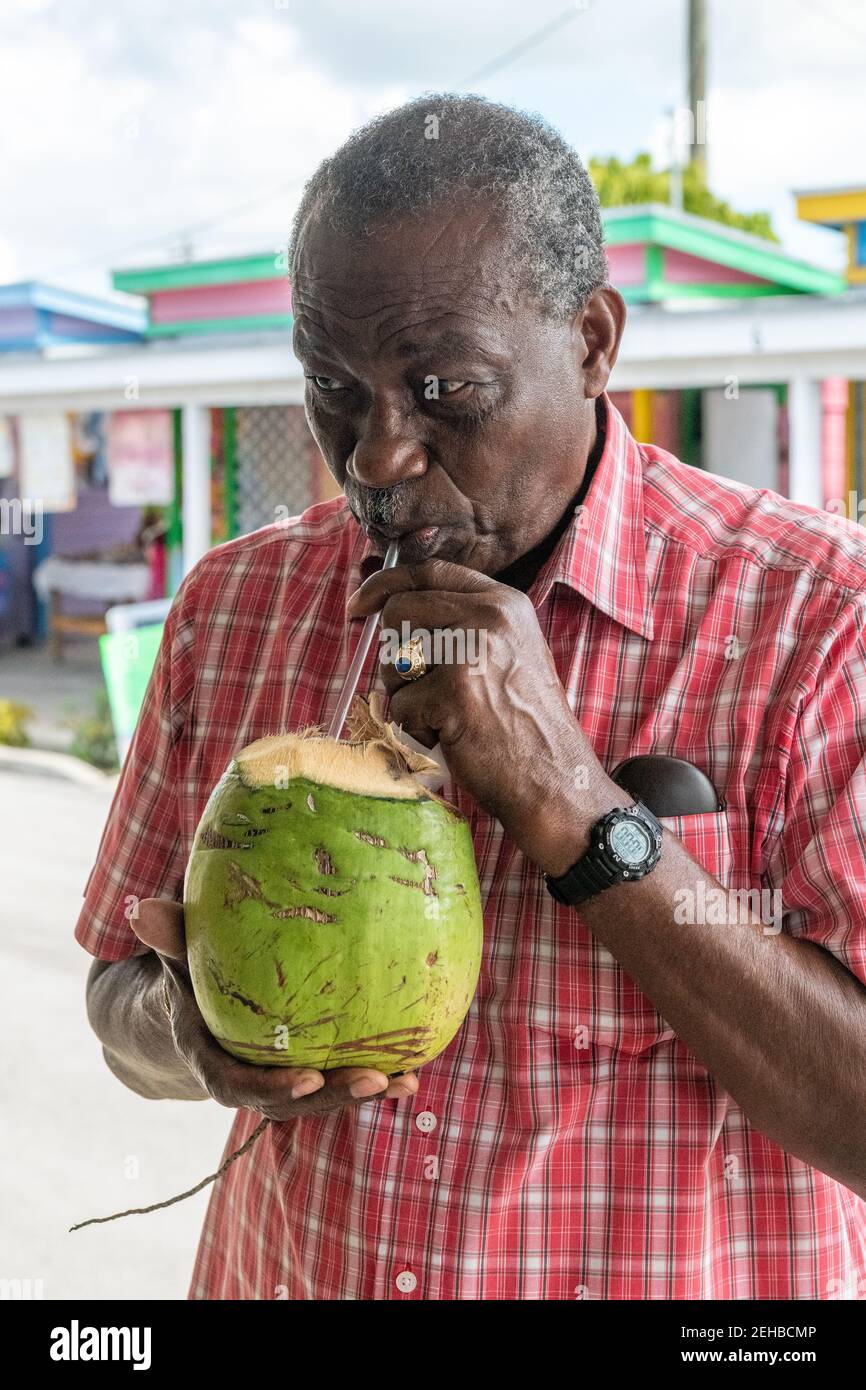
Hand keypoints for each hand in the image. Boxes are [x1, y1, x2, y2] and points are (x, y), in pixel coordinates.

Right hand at [131, 899, 419, 1119]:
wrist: (191, 1010)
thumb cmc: (187, 976)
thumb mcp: (176, 959)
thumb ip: (169, 938)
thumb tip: (140, 907)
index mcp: (212, 1060)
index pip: (239, 1086)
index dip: (273, 1088)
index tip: (307, 1079)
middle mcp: (248, 1080)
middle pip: (292, 1103)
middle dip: (334, 1096)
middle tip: (376, 1080)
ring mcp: (280, 1081)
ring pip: (323, 1098)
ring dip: (365, 1093)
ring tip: (408, 1081)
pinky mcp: (308, 1071)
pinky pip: (340, 1077)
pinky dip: (376, 1075)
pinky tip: (416, 1067)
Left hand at [347, 558, 621, 873]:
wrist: (556, 780)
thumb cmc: (524, 727)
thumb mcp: (505, 654)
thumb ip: (460, 626)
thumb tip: (389, 611)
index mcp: (504, 602)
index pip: (428, 572)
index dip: (385, 585)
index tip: (359, 605)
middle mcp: (491, 616)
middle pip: (399, 611)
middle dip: (392, 655)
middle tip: (416, 689)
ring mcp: (474, 651)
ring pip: (394, 659)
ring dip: (404, 696)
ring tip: (445, 717)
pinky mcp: (456, 692)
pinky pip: (401, 704)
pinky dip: (415, 730)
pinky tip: (450, 738)